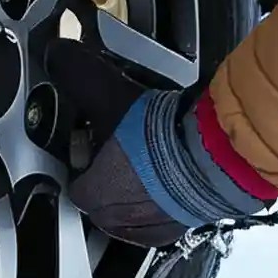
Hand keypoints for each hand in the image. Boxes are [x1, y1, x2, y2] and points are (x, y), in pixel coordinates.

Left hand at [47, 40, 265, 247]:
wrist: (220, 153)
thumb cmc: (164, 137)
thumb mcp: (110, 94)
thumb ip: (79, 73)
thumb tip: (58, 55)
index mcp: (97, 194)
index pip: (75, 184)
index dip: (81, 160)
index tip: (89, 142)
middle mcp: (124, 218)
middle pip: (105, 200)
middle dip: (109, 175)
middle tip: (121, 148)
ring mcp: (159, 223)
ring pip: (137, 211)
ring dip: (139, 189)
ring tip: (150, 159)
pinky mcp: (189, 221)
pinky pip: (169, 216)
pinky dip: (170, 198)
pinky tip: (177, 173)